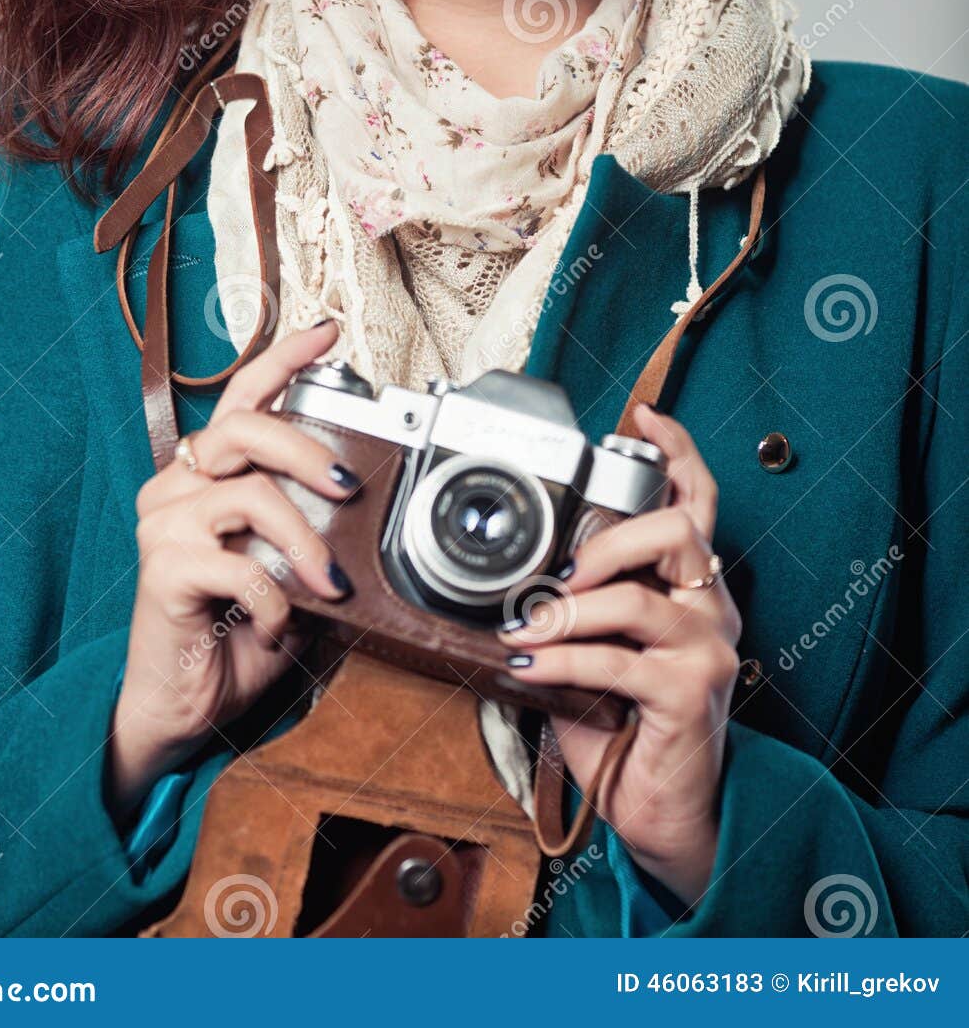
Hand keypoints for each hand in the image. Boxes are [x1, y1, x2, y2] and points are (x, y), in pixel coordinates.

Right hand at [106, 319, 355, 825]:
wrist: (185, 709)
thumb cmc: (237, 637)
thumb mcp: (293, 578)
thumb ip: (317, 538)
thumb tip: (370, 514)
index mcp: (209, 475)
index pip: (243, 396)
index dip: (282, 359)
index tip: (327, 334)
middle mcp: (179, 485)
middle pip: (245, 426)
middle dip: (307, 449)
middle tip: (349, 488)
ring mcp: (165, 522)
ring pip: (249, 494)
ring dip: (304, 541)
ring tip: (329, 584)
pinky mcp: (163, 568)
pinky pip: (236, 563)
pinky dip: (271, 597)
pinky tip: (275, 625)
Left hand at [498, 402, 741, 906]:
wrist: (660, 810)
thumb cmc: (623, 725)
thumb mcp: (597, 648)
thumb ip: (577, 606)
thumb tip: (516, 575)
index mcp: (691, 585)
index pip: (697, 501)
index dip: (677, 452)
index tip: (644, 417)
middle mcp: (710, 607)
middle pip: (677, 531)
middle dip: (608, 538)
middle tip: (561, 570)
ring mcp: (707, 650)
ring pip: (638, 598)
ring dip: (568, 611)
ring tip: (528, 627)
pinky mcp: (690, 695)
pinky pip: (618, 661)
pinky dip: (563, 660)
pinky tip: (530, 665)